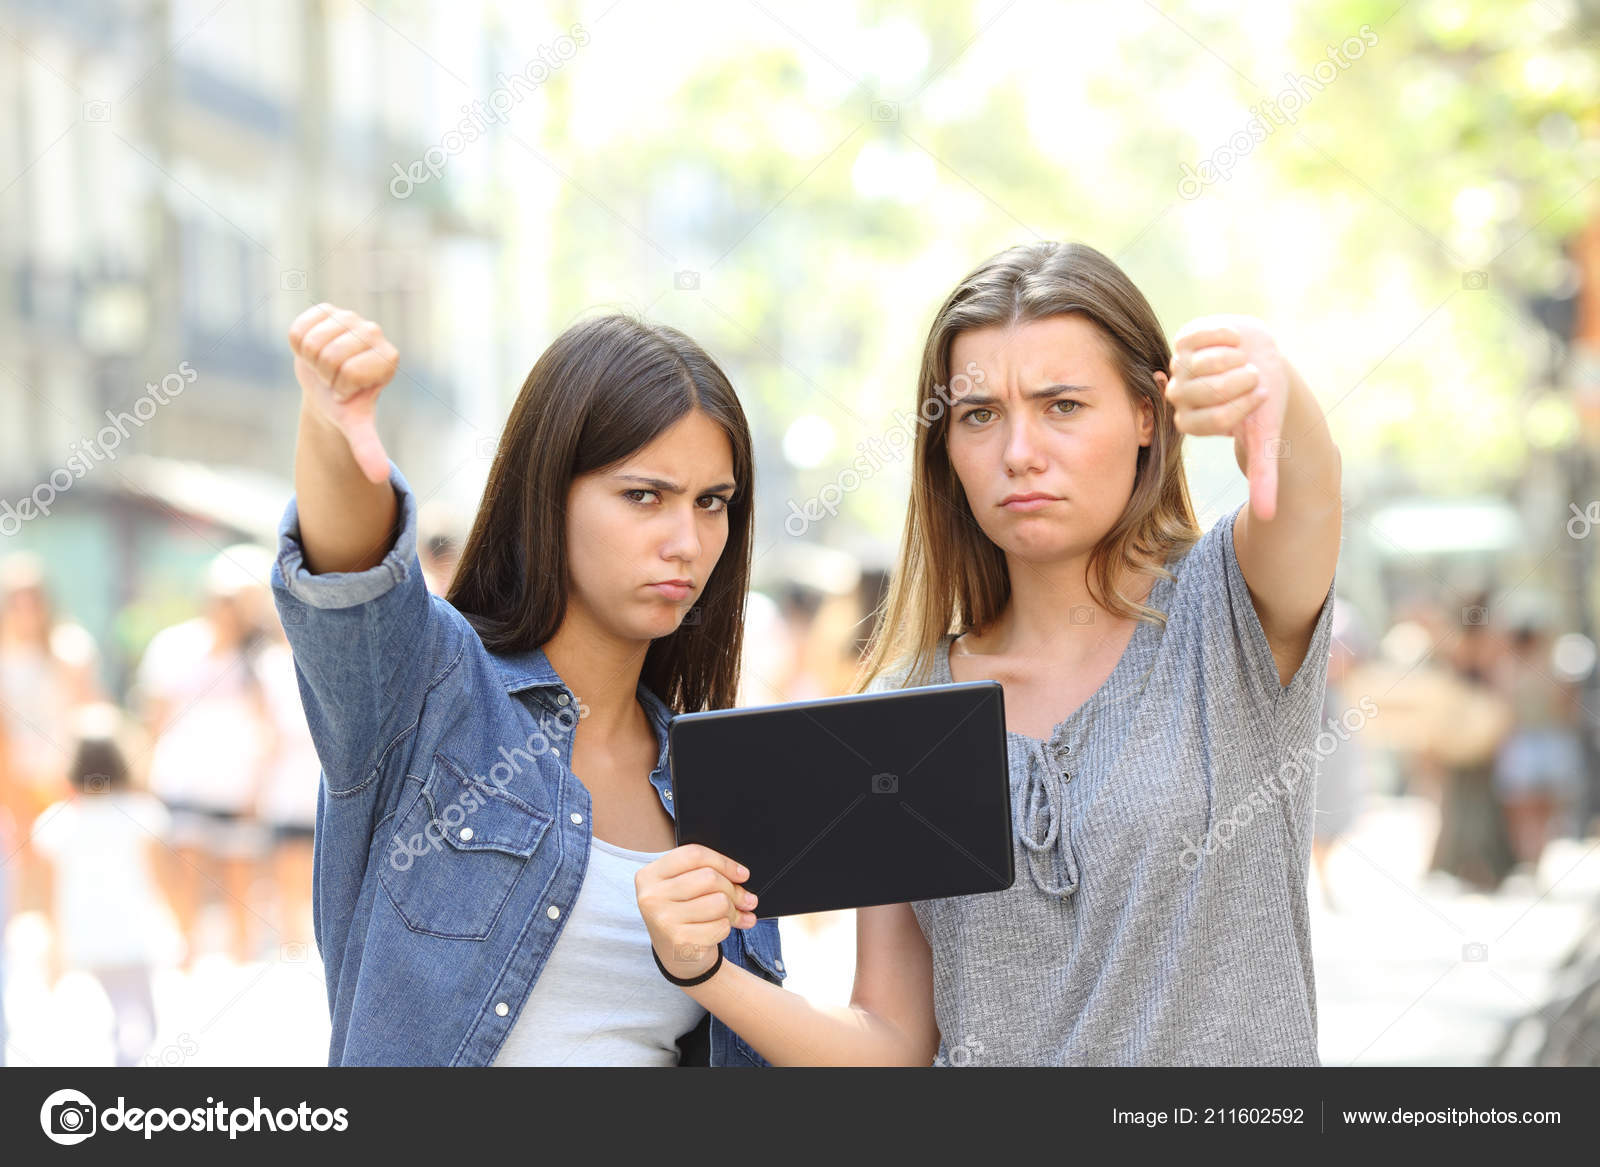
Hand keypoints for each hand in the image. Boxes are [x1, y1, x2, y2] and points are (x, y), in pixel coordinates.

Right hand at [288, 304, 398, 483]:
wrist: (326, 384)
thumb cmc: (345, 404)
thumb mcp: (356, 426)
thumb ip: (368, 448)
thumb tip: (379, 477)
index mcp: (388, 358)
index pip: (350, 373)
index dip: (340, 389)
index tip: (347, 392)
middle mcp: (374, 333)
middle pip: (331, 357)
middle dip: (325, 376)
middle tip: (332, 379)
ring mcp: (350, 317)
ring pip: (313, 342)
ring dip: (311, 360)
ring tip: (323, 365)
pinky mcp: (326, 309)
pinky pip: (298, 329)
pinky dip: (298, 344)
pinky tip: (312, 349)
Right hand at [635, 843, 757, 980]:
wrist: (674, 955)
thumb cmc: (682, 913)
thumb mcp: (684, 887)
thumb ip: (709, 875)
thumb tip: (741, 877)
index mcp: (650, 875)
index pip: (694, 854)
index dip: (724, 862)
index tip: (742, 874)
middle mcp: (652, 897)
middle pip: (709, 877)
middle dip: (734, 889)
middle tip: (744, 900)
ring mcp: (664, 920)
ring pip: (719, 902)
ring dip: (732, 911)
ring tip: (730, 916)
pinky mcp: (680, 941)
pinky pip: (721, 926)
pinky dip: (727, 928)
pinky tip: (717, 931)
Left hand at [1165, 314, 1290, 520]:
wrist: (1263, 361)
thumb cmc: (1263, 401)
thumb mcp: (1264, 437)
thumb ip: (1263, 476)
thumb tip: (1268, 517)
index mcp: (1191, 422)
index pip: (1209, 419)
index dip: (1241, 406)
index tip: (1262, 396)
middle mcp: (1179, 395)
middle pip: (1204, 391)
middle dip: (1239, 382)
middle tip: (1256, 376)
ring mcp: (1179, 366)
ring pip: (1198, 363)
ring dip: (1232, 359)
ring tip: (1245, 358)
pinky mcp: (1185, 338)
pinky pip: (1197, 335)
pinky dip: (1224, 335)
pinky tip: (1236, 339)